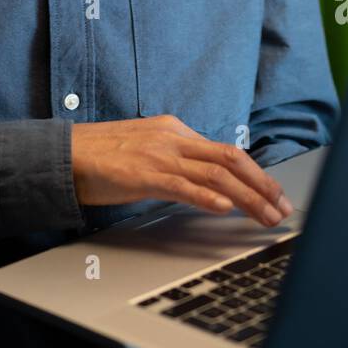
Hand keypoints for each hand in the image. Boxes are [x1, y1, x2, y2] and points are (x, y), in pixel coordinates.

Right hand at [70, 114, 293, 227]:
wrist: (64, 153)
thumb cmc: (102, 156)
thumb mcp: (146, 149)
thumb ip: (174, 160)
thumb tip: (203, 183)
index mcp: (175, 131)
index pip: (226, 151)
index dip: (256, 173)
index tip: (274, 194)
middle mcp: (173, 138)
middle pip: (230, 159)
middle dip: (262, 185)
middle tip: (282, 208)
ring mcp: (159, 155)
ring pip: (216, 174)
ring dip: (247, 197)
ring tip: (266, 216)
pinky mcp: (143, 174)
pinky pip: (183, 185)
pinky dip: (208, 197)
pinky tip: (225, 209)